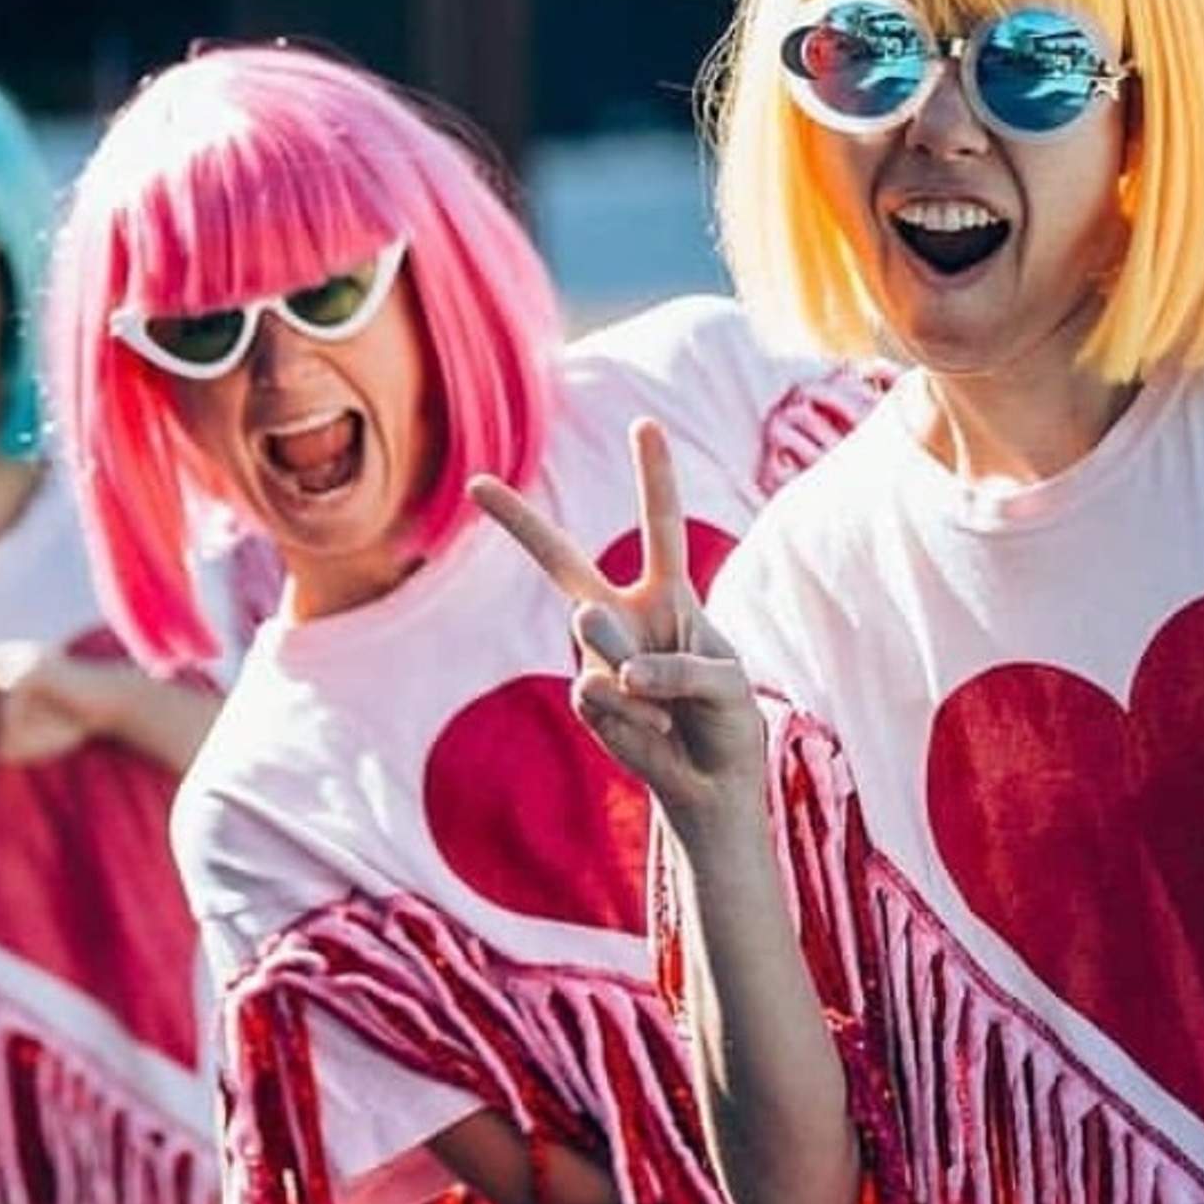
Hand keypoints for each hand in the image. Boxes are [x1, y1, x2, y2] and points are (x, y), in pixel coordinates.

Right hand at [470, 419, 767, 840]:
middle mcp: (621, 615)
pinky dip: (637, 714)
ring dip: (640, 675)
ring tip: (669, 710)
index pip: (659, 524)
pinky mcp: (586, 700)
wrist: (708, 779)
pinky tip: (655, 729)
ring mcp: (595, 657)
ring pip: (600, 642)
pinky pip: (602, 693)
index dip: (654, 474)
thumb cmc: (724, 717)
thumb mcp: (725, 683)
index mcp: (667, 592)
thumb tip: (612, 674)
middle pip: (560, 560)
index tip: (644, 424)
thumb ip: (678, 668)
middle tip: (478, 484)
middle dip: (517, 523)